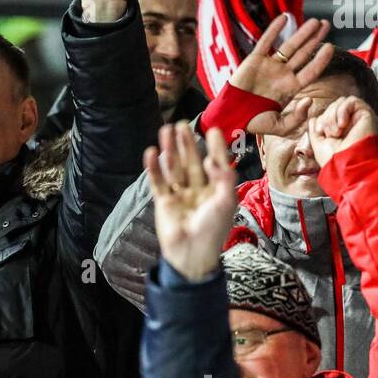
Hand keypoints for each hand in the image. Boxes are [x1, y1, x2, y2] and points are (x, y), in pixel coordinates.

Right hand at [146, 123, 237, 281]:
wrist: (191, 253)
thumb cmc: (213, 230)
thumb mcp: (226, 202)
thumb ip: (223, 178)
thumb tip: (213, 159)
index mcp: (216, 190)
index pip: (215, 163)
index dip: (214, 147)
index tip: (213, 129)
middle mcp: (198, 190)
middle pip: (192, 161)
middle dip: (187, 143)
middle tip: (182, 124)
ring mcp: (180, 195)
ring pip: (174, 167)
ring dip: (170, 149)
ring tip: (166, 130)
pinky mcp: (164, 202)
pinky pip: (158, 181)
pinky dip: (154, 168)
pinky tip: (152, 152)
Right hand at [230, 14, 333, 134]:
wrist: (230, 115)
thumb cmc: (253, 122)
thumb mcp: (279, 126)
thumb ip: (296, 118)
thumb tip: (309, 101)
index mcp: (290, 88)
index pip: (311, 71)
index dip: (321, 60)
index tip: (331, 47)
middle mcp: (282, 74)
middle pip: (303, 54)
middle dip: (315, 39)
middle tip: (327, 25)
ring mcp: (269, 66)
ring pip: (289, 46)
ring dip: (302, 33)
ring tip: (315, 21)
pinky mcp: (255, 59)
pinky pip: (266, 42)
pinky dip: (274, 30)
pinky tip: (284, 18)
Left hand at [306, 96, 377, 168]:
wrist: (350, 167)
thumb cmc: (335, 161)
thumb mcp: (320, 145)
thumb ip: (316, 131)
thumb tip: (314, 118)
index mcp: (344, 132)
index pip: (330, 115)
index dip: (322, 120)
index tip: (320, 132)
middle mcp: (354, 125)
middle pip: (335, 107)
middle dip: (327, 118)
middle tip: (329, 133)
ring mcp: (361, 120)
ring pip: (341, 103)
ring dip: (333, 115)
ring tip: (336, 132)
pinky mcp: (367, 115)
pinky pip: (352, 101)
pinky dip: (342, 110)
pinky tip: (342, 125)